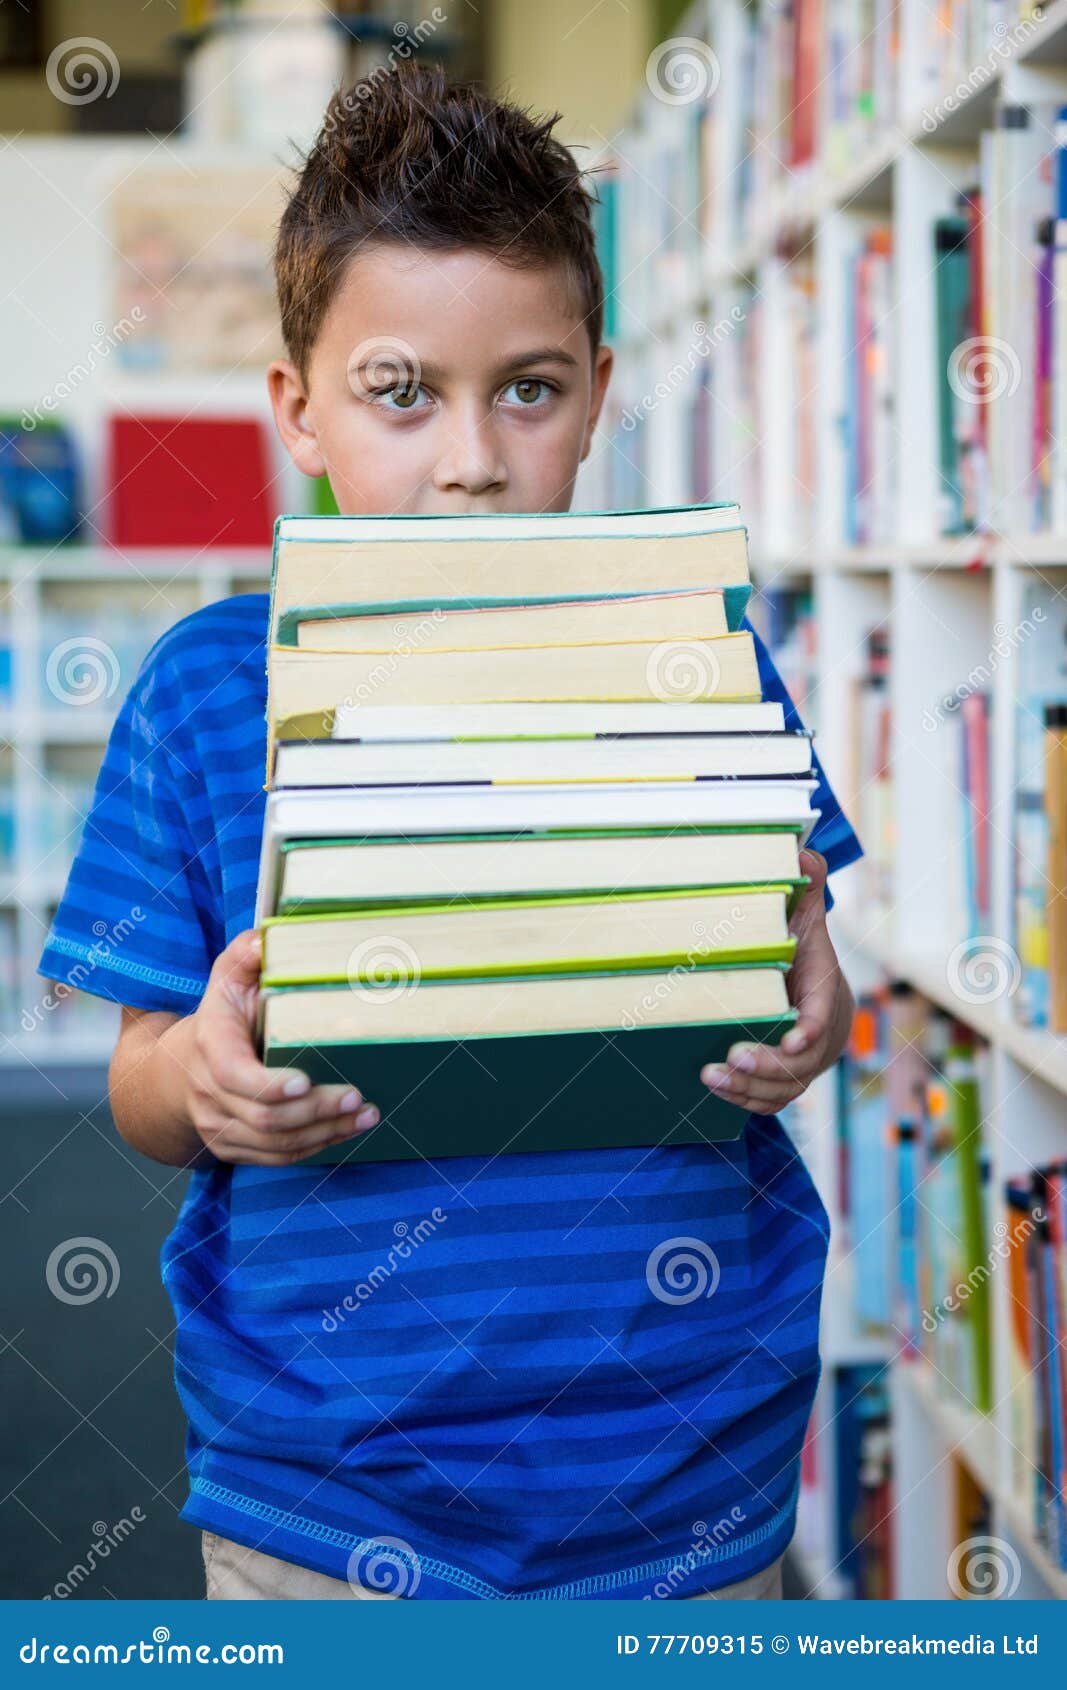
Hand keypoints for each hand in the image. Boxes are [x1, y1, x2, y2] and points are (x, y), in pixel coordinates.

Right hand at [166, 928, 379, 1165]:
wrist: (175, 1070)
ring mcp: (219, 1125)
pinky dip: (315, 1147)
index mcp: (211, 1045)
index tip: (305, 1082)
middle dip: (314, 1111)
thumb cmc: (220, 1016)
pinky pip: (276, 1157)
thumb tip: (264, 941)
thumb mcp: (227, 978)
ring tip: (366, 1114)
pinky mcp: (233, 1147)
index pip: (233, 1075)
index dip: (268, 1085)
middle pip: (263, 1117)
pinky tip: (347, 1129)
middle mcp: (210, 1092)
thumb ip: (245, 955)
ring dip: (325, 1133)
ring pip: (274, 1143)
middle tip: (356, 1097)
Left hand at [699, 849, 852, 1116]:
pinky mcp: (788, 1081)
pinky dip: (746, 1100)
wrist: (822, 997)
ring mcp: (805, 1063)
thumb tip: (803, 851)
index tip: (795, 1036)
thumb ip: (807, 888)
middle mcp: (820, 1036)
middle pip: (801, 1062)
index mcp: (825, 994)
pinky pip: (772, 1100)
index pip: (824, 1015)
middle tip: (732, 1057)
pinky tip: (717, 1089)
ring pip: (785, 1088)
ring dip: (749, 1087)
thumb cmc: (807, 955)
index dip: (812, 1029)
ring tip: (710, 1076)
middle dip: (769, 1064)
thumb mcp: (807, 919)